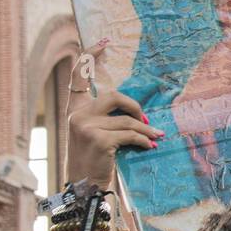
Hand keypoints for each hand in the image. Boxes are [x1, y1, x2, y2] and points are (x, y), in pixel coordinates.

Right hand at [64, 41, 162, 187]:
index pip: (77, 76)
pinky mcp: (98, 139)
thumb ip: (107, 119)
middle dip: (134, 107)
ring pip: (127, 120)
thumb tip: (137, 112)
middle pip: (113, 96)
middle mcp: (77, 115)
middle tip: (146, 122)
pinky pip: (130, 134)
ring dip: (146, 130)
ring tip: (155, 138)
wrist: (84, 188)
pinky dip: (144, 141)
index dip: (89, 56)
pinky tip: (150, 147)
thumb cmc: (94, 161)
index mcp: (74, 111)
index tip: (104, 41)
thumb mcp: (95, 135)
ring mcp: (86, 126)